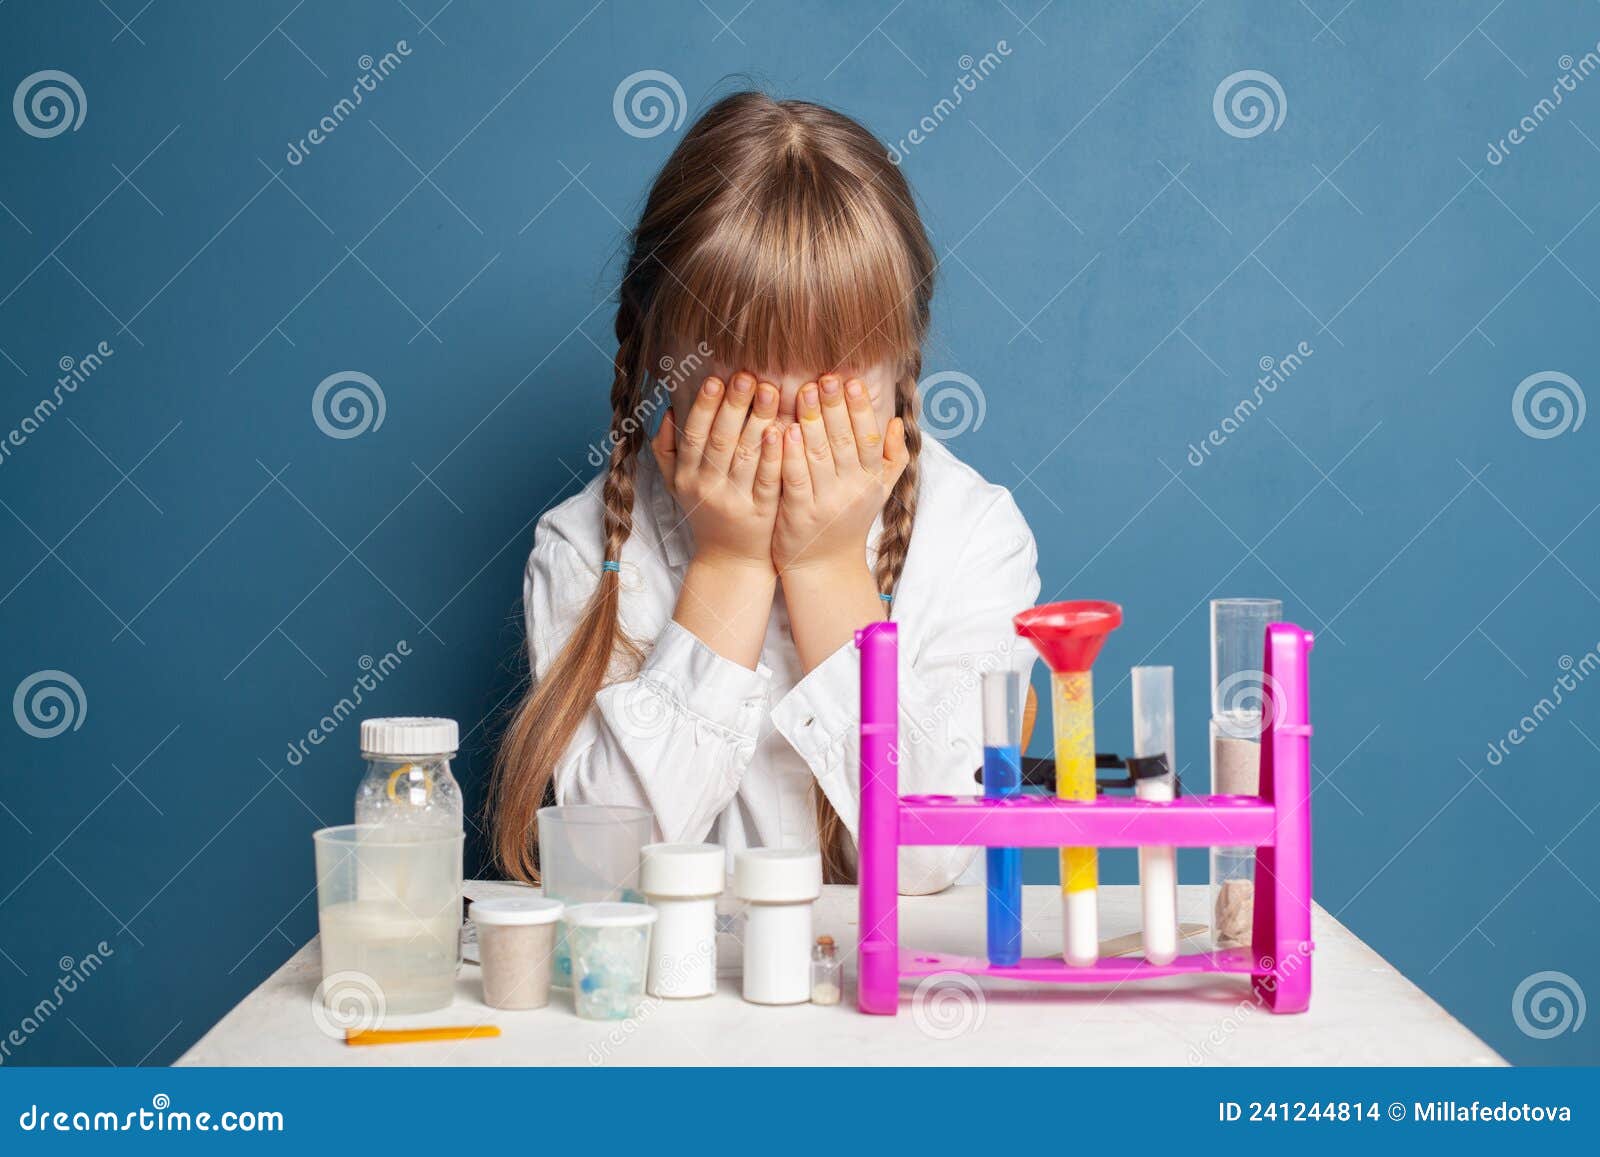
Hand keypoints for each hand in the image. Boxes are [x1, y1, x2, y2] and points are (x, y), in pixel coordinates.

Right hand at [651, 372, 782, 572]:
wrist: (729, 560)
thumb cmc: (706, 513)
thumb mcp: (677, 484)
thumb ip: (667, 450)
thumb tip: (668, 411)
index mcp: (686, 476)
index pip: (693, 435)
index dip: (703, 407)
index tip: (715, 379)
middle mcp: (707, 488)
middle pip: (720, 441)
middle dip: (733, 406)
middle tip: (747, 376)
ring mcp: (734, 501)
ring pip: (745, 457)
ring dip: (757, 421)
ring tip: (770, 391)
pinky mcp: (761, 512)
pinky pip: (768, 480)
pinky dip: (774, 455)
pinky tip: (782, 431)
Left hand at [772, 374, 907, 575]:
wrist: (825, 567)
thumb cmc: (848, 521)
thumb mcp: (878, 492)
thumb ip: (891, 457)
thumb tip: (896, 421)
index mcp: (872, 481)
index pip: (868, 438)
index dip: (860, 409)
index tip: (851, 381)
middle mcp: (853, 491)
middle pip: (844, 442)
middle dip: (834, 407)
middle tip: (824, 377)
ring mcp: (826, 503)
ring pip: (819, 456)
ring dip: (812, 422)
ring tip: (803, 392)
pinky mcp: (799, 514)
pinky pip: (795, 479)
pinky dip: (790, 454)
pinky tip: (783, 430)